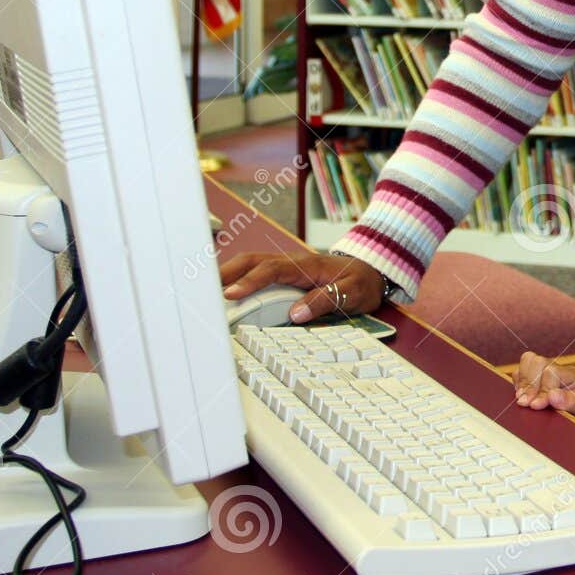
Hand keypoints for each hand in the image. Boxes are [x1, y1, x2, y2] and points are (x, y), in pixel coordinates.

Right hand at [219, 251, 388, 322]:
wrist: (371, 270)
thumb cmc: (360, 282)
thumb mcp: (351, 293)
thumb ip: (325, 301)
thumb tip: (296, 313)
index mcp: (306, 265)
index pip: (271, 270)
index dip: (250, 281)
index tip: (231, 294)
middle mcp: (291, 262)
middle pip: (252, 260)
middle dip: (226, 272)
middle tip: (202, 289)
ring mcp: (285, 266)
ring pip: (250, 264)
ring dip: (227, 274)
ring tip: (203, 290)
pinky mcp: (283, 273)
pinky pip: (255, 272)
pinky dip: (237, 277)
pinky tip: (223, 290)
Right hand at [512, 352, 574, 425]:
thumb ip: (572, 403)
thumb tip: (553, 396)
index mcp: (574, 375)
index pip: (552, 373)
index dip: (542, 390)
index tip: (536, 406)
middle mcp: (559, 370)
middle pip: (538, 361)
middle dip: (529, 383)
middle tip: (526, 403)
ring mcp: (546, 372)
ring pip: (528, 360)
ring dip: (523, 380)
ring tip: (523, 400)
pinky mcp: (535, 379)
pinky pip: (520, 371)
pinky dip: (517, 382)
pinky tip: (522, 397)